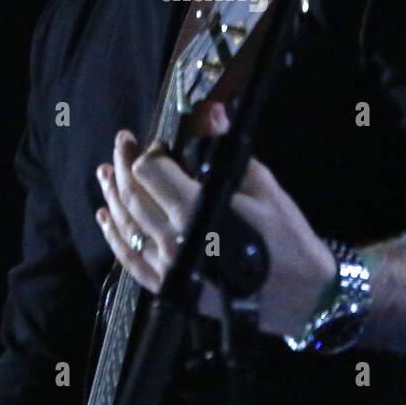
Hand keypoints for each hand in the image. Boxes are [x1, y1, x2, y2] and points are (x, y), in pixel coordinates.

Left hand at [94, 103, 336, 336]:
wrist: (300, 293)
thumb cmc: (286, 238)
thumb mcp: (263, 186)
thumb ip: (227, 149)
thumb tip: (211, 111)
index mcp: (195, 211)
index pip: (151, 173)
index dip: (150, 152)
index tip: (160, 143)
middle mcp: (173, 240)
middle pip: (132, 196)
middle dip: (124, 164)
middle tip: (122, 142)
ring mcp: (167, 268)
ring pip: (126, 225)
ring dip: (112, 195)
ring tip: (105, 172)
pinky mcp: (168, 288)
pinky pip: (129, 260)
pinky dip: (114, 237)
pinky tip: (106, 218)